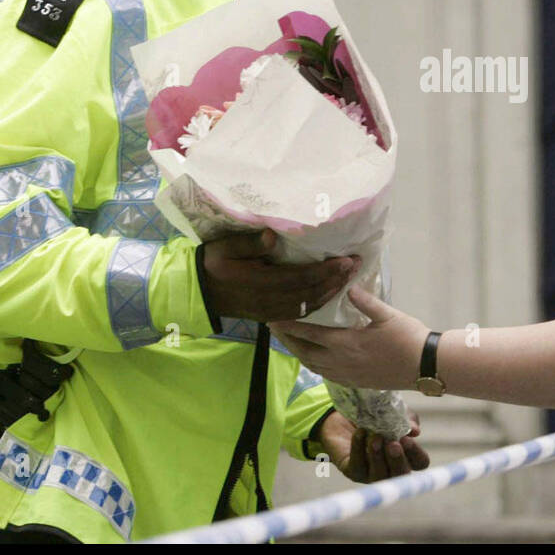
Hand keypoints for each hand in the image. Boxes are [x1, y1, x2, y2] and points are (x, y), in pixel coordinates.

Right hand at [199, 230, 359, 322]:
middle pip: (310, 294)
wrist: (197, 293)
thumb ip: (248, 243)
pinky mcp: (270, 317)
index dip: (325, 271)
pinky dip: (319, 304)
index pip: (300, 279)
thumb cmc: (212, 265)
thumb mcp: (224, 248)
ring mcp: (270, 312)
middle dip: (336, 280)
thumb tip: (273, 237)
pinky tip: (330, 294)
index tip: (345, 260)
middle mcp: (268, 302)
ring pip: (308, 306)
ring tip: (350, 278)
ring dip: (331, 293)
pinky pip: (301, 314)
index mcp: (259, 284)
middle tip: (356, 265)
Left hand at [270, 286, 430, 390]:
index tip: (273, 317)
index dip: (289, 325)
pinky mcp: (354, 382)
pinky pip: (325, 374)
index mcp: (346, 343)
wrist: (424, 367)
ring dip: (298, 352)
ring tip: (289, 341)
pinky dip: (313, 364)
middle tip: (275, 327)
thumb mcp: (387, 314)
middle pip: (304, 352)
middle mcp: (341, 362)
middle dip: (287, 340)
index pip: (309, 333)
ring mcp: (347, 375)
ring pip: (313, 365)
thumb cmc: (408, 338)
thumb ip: (365, 301)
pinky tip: (313, 357)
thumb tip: (348, 286)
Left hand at [313, 408, 429, 482]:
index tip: (407, 438)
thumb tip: (415, 431)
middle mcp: (391, 469)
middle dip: (397, 460)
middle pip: (402, 474)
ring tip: (375, 438)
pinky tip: (360, 432)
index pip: (420, 462)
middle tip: (392, 444)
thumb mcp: (394, 412)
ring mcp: (371, 473)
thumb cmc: (375, 415)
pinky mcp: (352, 471)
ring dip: (378, 456)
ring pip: (379, 475)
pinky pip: (357, 465)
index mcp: (406, 456)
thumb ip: (407, 420)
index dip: (415, 453)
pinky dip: (359, 448)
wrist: (345, 415)